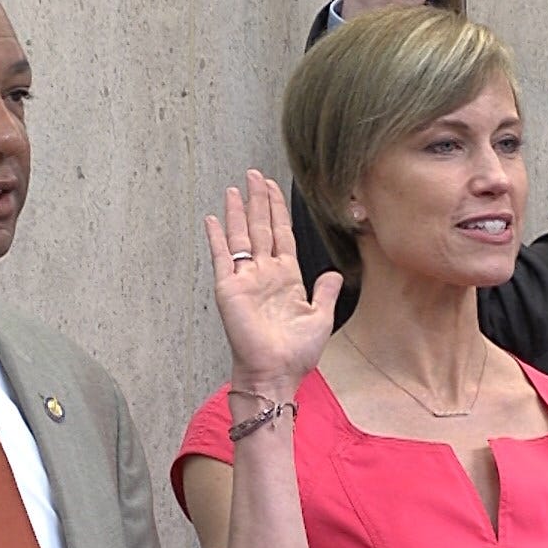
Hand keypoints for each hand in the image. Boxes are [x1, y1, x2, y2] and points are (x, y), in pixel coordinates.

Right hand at [204, 170, 341, 390]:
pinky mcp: (229, 288)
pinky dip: (217, 237)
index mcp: (287, 278)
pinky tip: (213, 219)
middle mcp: (264, 274)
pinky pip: (222, 257)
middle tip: (254, 175)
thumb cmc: (295, 353)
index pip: (282, 235)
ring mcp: (245, 279)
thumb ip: (326, 293)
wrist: (276, 373)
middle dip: (259, 200)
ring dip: (238, 212)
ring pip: (242, 236)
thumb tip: (335, 274)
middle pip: (261, 228)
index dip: (278, 211)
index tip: (273, 188)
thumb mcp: (320, 318)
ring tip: (235, 187)